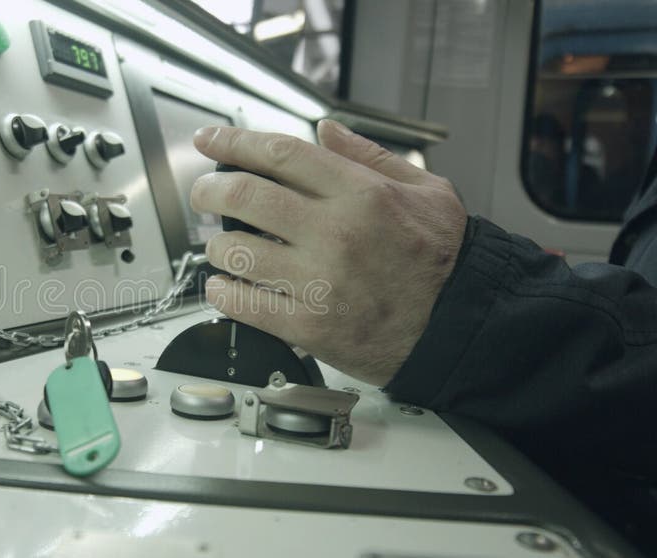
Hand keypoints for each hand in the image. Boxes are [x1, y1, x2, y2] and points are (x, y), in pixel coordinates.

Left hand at [191, 121, 466, 385]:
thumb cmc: (445, 261)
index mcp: (361, 194)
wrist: (462, 326)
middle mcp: (335, 233)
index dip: (233, 141)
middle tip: (201, 192)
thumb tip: (324, 131)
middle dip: (208, 189)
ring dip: (217, 245)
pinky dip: (222, 292)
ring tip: (221, 244)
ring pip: (236, 251)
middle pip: (244, 196)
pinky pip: (244, 304)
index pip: (280, 154)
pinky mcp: (309, 326)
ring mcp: (320, 281)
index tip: (209, 140)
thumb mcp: (426, 191)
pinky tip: (222, 286)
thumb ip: (370, 157)